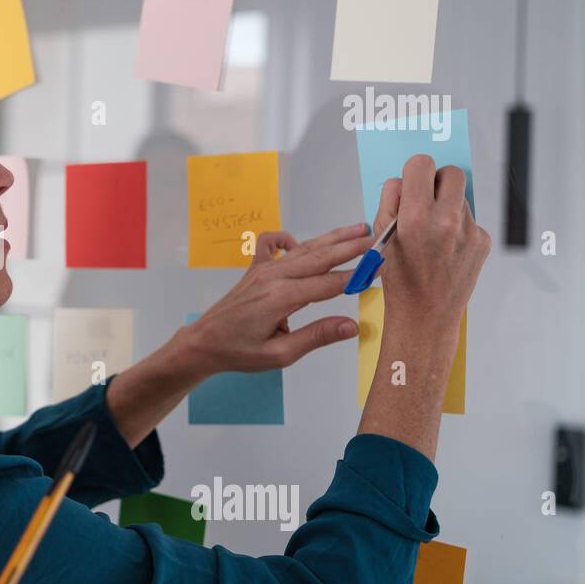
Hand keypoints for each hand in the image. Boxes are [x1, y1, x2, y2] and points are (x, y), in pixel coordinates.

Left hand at [180, 223, 376, 374]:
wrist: (203, 342)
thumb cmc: (239, 352)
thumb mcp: (280, 355)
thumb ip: (316, 337)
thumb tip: (352, 326)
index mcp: (282, 298)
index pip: (329, 284)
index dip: (357, 276)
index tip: (381, 268)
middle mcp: (274, 277)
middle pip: (320, 257)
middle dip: (351, 247)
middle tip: (378, 237)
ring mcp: (263, 270)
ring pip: (303, 249)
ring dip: (331, 238)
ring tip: (358, 229)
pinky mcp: (254, 269)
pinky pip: (272, 244)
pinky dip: (288, 239)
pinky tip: (300, 243)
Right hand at [373, 154, 488, 339]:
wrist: (425, 315)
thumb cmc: (400, 280)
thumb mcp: (381, 238)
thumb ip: (389, 202)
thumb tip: (401, 181)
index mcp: (415, 218)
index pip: (421, 165)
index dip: (414, 171)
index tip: (412, 182)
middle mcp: (446, 221)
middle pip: (451, 172)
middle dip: (437, 181)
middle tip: (426, 199)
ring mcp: (469, 231)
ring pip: (461, 197)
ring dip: (447, 205)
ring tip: (433, 233)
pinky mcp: (483, 241)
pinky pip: (470, 219)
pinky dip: (458, 227)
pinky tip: (445, 247)